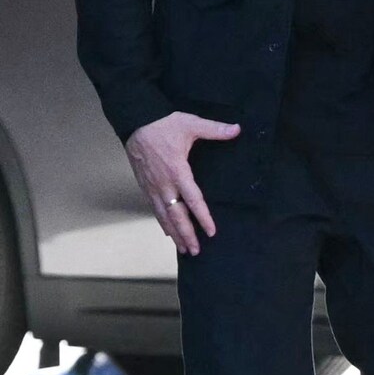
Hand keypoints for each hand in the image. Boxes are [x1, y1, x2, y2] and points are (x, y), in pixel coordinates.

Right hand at [126, 112, 240, 255]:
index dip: (202, 217)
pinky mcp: (145, 186)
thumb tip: (236, 129)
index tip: (211, 232)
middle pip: (175, 215)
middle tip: (195, 250)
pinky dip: (162, 222)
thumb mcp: (191, 124)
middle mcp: (163, 184)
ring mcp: (152, 187)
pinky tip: (168, 232)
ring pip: (163, 215)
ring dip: (174, 233)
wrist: (135, 123)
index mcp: (177, 172)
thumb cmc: (163, 125)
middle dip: (185, 234)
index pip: (192, 200)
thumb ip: (214, 129)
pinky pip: (154, 209)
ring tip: (183, 249)